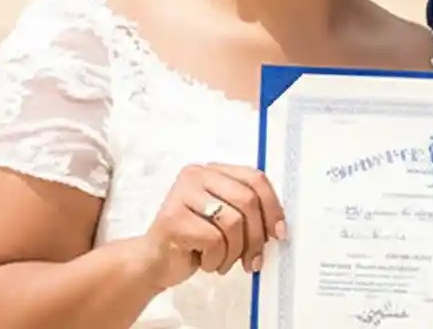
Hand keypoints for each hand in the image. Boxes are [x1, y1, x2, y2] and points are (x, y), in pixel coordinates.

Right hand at [139, 163, 286, 290]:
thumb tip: (278, 225)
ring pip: (233, 223)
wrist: (154, 262)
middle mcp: (196, 176)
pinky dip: (216, 259)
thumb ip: (246, 212)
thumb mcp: (223, 219)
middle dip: (257, 236)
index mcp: (212, 171)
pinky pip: (214, 241)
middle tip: (255, 258)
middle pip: (247, 200)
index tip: (279, 232)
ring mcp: (182, 195)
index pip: (254, 178)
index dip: (273, 207)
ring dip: (235, 252)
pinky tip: (206, 262)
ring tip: (224, 261)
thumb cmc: (192, 240)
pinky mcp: (173, 219)